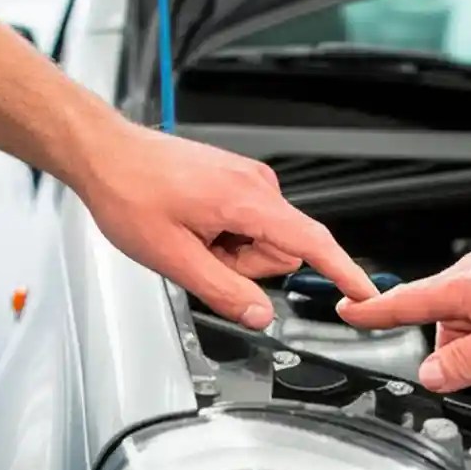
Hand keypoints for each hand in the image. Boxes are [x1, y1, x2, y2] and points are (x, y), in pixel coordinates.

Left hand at [76, 122, 376, 328]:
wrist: (104, 154)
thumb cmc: (130, 192)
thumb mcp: (173, 258)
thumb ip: (224, 291)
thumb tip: (260, 315)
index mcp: (247, 200)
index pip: (312, 242)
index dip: (343, 272)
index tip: (366, 294)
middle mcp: (256, 185)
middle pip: (282, 250)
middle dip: (245, 267)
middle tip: (200, 256)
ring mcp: (247, 180)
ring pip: (263, 240)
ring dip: (232, 253)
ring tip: (191, 237)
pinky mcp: (236, 182)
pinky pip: (247, 224)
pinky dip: (225, 236)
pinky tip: (192, 225)